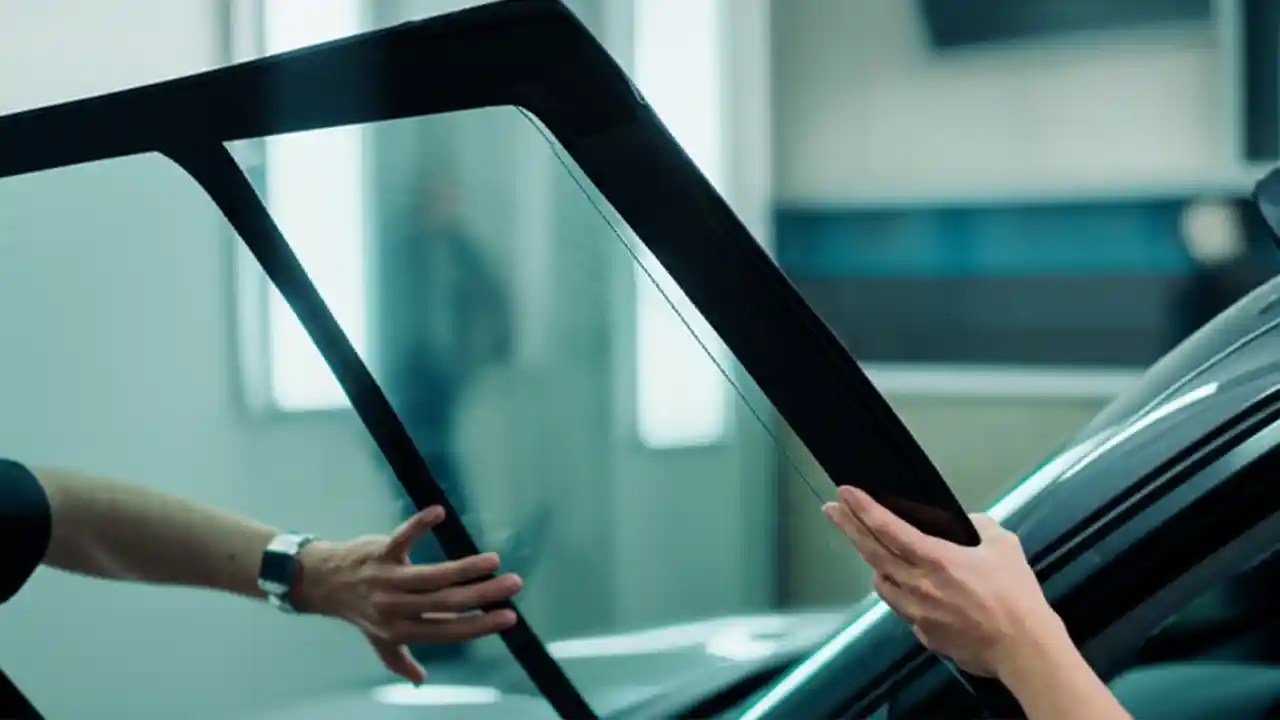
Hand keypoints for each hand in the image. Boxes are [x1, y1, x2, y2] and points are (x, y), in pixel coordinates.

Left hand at [293, 506, 521, 683]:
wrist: (320, 583)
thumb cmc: (358, 611)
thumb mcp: (379, 641)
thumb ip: (401, 661)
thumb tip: (420, 681)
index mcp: (402, 631)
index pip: (449, 631)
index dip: (480, 625)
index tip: (509, 616)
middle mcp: (395, 608)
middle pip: (447, 602)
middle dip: (483, 594)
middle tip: (513, 583)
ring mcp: (387, 580)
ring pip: (433, 575)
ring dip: (466, 568)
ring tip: (493, 560)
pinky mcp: (380, 553)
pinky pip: (402, 538)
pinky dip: (419, 524)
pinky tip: (439, 512)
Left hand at [823, 486, 1067, 678]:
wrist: (1024, 649)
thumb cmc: (1016, 599)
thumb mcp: (1004, 547)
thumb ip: (982, 528)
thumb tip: (969, 523)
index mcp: (936, 560)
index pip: (888, 528)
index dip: (864, 509)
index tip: (845, 493)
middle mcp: (918, 585)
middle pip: (872, 552)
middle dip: (848, 527)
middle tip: (831, 509)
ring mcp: (916, 613)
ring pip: (882, 583)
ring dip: (876, 565)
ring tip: (875, 552)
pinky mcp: (923, 634)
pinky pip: (903, 609)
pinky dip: (902, 595)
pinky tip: (912, 590)